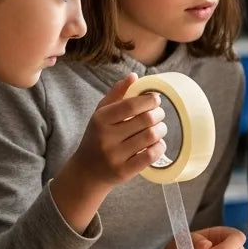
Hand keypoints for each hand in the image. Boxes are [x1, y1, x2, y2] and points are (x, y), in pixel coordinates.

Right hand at [60, 74, 167, 192]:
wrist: (86, 172)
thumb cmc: (97, 138)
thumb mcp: (100, 115)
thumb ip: (116, 94)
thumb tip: (134, 76)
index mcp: (101, 119)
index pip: (132, 105)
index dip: (150, 100)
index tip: (155, 100)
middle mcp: (106, 137)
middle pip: (146, 120)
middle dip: (159, 115)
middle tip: (158, 116)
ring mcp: (115, 156)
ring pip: (151, 136)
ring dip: (161, 130)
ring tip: (158, 129)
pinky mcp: (124, 171)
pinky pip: (151, 155)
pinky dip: (160, 147)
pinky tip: (156, 144)